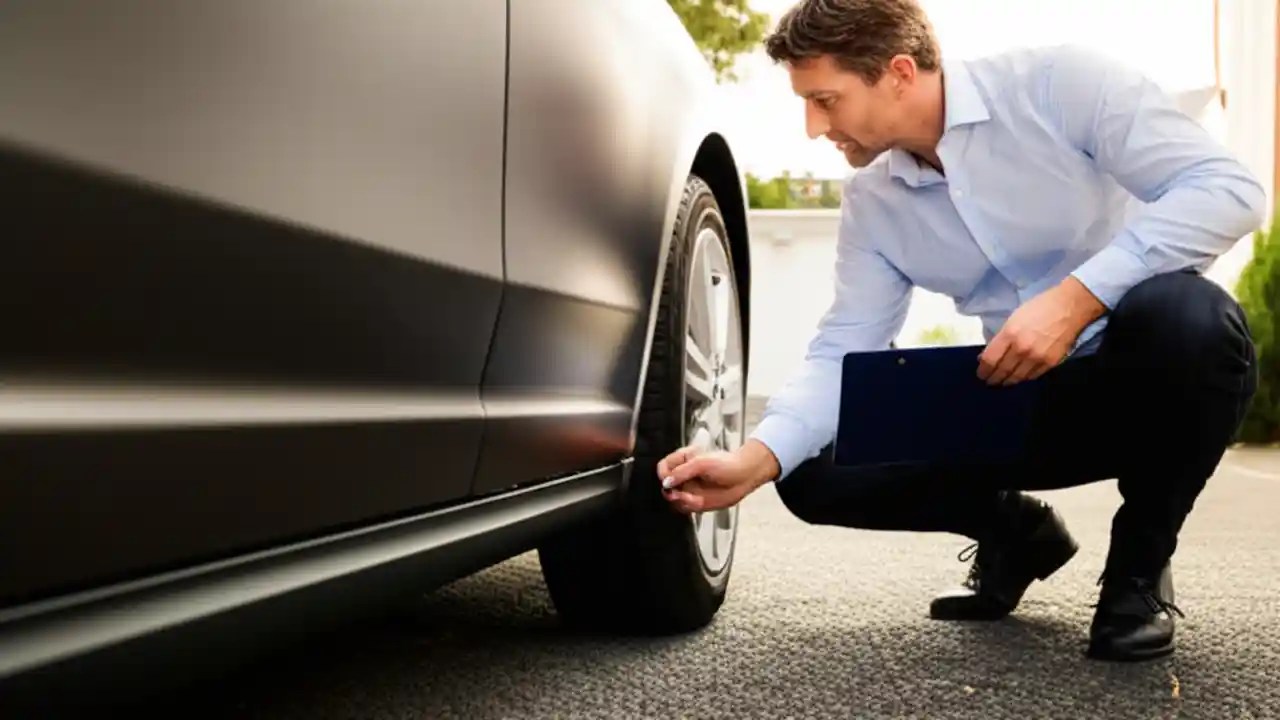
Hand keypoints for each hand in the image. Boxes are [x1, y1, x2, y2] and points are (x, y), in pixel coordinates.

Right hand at [656, 439, 779, 513]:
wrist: (745, 476)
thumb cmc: (727, 464)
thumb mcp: (702, 463)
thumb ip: (682, 472)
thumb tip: (666, 482)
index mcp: (683, 460)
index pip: (663, 467)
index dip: (663, 475)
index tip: (669, 481)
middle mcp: (684, 475)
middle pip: (666, 485)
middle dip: (671, 491)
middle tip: (680, 493)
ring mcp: (690, 488)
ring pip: (673, 498)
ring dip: (679, 500)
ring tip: (691, 498)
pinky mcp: (696, 501)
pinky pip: (684, 507)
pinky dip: (688, 506)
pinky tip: (697, 501)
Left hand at [978, 276, 1104, 385]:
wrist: (1070, 307)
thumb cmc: (1039, 307)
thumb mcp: (1013, 318)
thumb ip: (1001, 338)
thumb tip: (988, 355)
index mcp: (1010, 334)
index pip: (990, 360)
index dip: (983, 370)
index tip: (980, 374)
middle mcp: (1022, 348)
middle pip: (1002, 371)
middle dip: (993, 379)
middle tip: (989, 382)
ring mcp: (1037, 357)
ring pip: (1017, 377)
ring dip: (1008, 381)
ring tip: (1003, 382)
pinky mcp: (1050, 362)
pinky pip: (1032, 376)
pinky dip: (1023, 378)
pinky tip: (1019, 377)